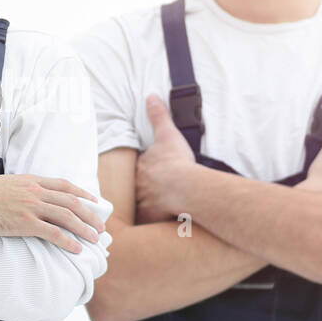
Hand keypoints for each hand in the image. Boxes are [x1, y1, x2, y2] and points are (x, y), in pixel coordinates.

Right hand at [0, 174, 103, 252]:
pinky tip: (76, 249)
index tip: (95, 201)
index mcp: (31, 180)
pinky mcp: (24, 222)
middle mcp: (35, 191)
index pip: (65, 185)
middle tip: (101, 226)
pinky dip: (68, 241)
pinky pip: (53, 232)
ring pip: (67, 216)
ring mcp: (30, 206)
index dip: (83, 193)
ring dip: (84, 228)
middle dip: (90, 215)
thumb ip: (22, 190)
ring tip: (95, 239)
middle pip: (71, 201)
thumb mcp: (6, 185)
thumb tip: (29, 198)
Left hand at [135, 94, 197, 222]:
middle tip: (154, 189)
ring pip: (141, 203)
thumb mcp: (168, 134)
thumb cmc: (176, 162)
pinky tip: (157, 224)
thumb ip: (159, 116)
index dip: (146, 168)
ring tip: (157, 207)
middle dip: (143, 187)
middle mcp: (138, 184)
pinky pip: (149, 221)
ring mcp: (143, 201)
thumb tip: (150, 97)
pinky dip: (153, 221)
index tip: (153, 171)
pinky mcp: (150, 216)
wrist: (184, 187)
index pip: (140, 167)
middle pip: (138, 185)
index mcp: (142, 165)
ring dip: (147, 204)